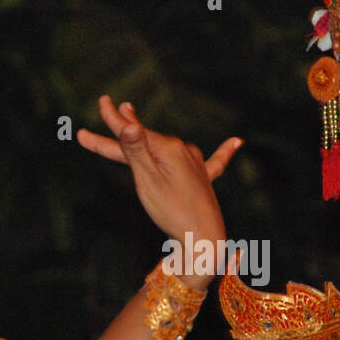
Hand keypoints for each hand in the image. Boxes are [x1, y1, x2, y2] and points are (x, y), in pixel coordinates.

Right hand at [77, 96, 241, 283]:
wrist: (204, 238)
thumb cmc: (173, 210)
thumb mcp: (147, 179)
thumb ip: (137, 150)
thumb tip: (130, 122)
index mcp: (168, 148)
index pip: (134, 131)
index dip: (114, 119)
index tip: (102, 101)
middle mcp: (184, 150)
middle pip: (146, 139)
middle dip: (122, 129)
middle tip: (106, 105)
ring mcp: (196, 164)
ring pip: (165, 148)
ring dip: (148, 139)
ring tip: (133, 121)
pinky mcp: (204, 181)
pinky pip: (215, 161)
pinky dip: (223, 151)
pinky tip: (237, 142)